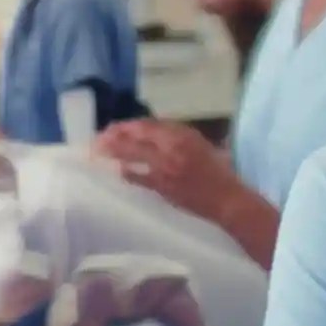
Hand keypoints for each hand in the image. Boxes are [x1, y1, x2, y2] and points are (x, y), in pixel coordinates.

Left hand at [93, 120, 241, 221]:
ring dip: (113, 153)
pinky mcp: (162, 187)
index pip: (148, 125)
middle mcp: (172, 148)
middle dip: (114, 136)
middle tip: (99, 138)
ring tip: (98, 152)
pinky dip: (127, 174)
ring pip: (132, 156)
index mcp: (183, 135)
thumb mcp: (202, 145)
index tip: (115, 127)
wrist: (227, 200)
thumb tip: (152, 134)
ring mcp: (165, 168)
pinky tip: (118, 172)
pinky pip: (138, 179)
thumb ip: (179, 137)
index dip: (128, 126)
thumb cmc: (219, 172)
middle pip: (135, 137)